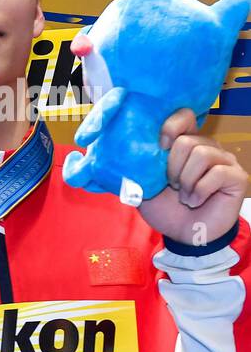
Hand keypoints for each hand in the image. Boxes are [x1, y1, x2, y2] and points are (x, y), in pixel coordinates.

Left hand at [138, 109, 247, 246]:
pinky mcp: (237, 177)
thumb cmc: (166, 209)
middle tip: (172, 186)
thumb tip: (115, 154)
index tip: (159, 146)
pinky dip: (200, 191)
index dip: (171, 126)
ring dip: (186, 180)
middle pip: (187, 141)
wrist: (184, 235)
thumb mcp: (143, 187)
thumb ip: (136, 168)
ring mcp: (225, 161)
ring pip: (202, 154)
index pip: (184, 116)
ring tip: (184, 195)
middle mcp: (207, 148)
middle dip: (172, 168)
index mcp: (185, 145)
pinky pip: (217, 173)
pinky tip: (196, 201)